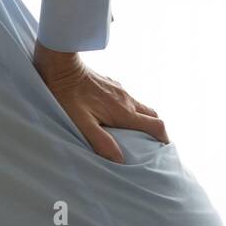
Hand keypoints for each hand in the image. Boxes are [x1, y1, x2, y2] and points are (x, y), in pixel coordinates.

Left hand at [32, 42, 167, 162]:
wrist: (61, 65)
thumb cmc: (67, 96)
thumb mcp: (82, 123)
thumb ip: (101, 141)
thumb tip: (120, 160)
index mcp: (124, 112)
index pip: (156, 125)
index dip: (164, 138)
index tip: (164, 150)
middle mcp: (126, 100)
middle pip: (152, 115)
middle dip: (156, 129)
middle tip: (151, 144)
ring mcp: (119, 90)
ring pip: (140, 106)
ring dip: (143, 119)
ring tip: (134, 133)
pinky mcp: (110, 84)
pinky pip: (127, 99)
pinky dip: (130, 110)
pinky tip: (115, 116)